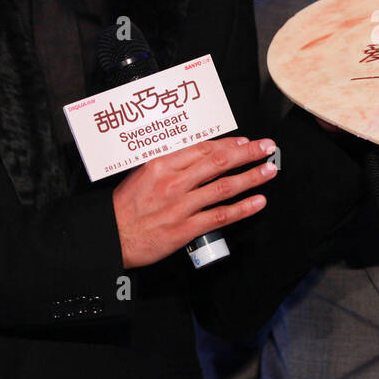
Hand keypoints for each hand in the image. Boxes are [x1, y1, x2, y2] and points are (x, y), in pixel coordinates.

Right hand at [113, 136, 277, 267]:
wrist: (110, 237)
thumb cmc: (124, 207)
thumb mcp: (143, 174)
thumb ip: (170, 164)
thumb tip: (197, 155)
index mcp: (161, 165)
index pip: (203, 148)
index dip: (229, 144)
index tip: (245, 141)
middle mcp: (173, 182)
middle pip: (219, 162)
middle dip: (247, 153)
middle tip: (267, 147)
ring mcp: (181, 206)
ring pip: (224, 187)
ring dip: (251, 177)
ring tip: (269, 170)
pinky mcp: (186, 229)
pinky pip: (220, 216)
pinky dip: (243, 208)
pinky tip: (258, 202)